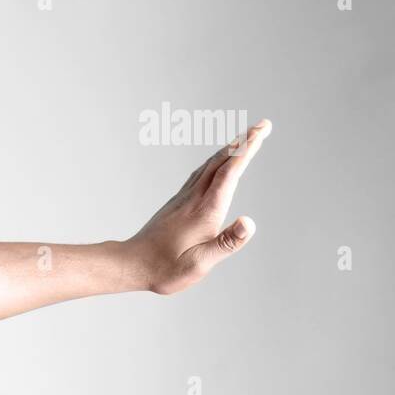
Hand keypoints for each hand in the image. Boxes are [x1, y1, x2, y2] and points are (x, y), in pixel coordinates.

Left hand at [124, 118, 271, 294]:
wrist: (130, 265)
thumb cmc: (165, 269)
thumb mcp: (199, 263)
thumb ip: (226, 243)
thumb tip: (249, 222)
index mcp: (205, 210)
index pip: (230, 172)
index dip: (248, 149)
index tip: (263, 130)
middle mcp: (194, 199)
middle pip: (221, 162)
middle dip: (244, 142)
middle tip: (264, 125)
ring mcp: (183, 199)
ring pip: (209, 166)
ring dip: (229, 150)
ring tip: (246, 139)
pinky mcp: (176, 203)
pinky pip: (199, 174)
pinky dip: (214, 163)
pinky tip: (216, 164)